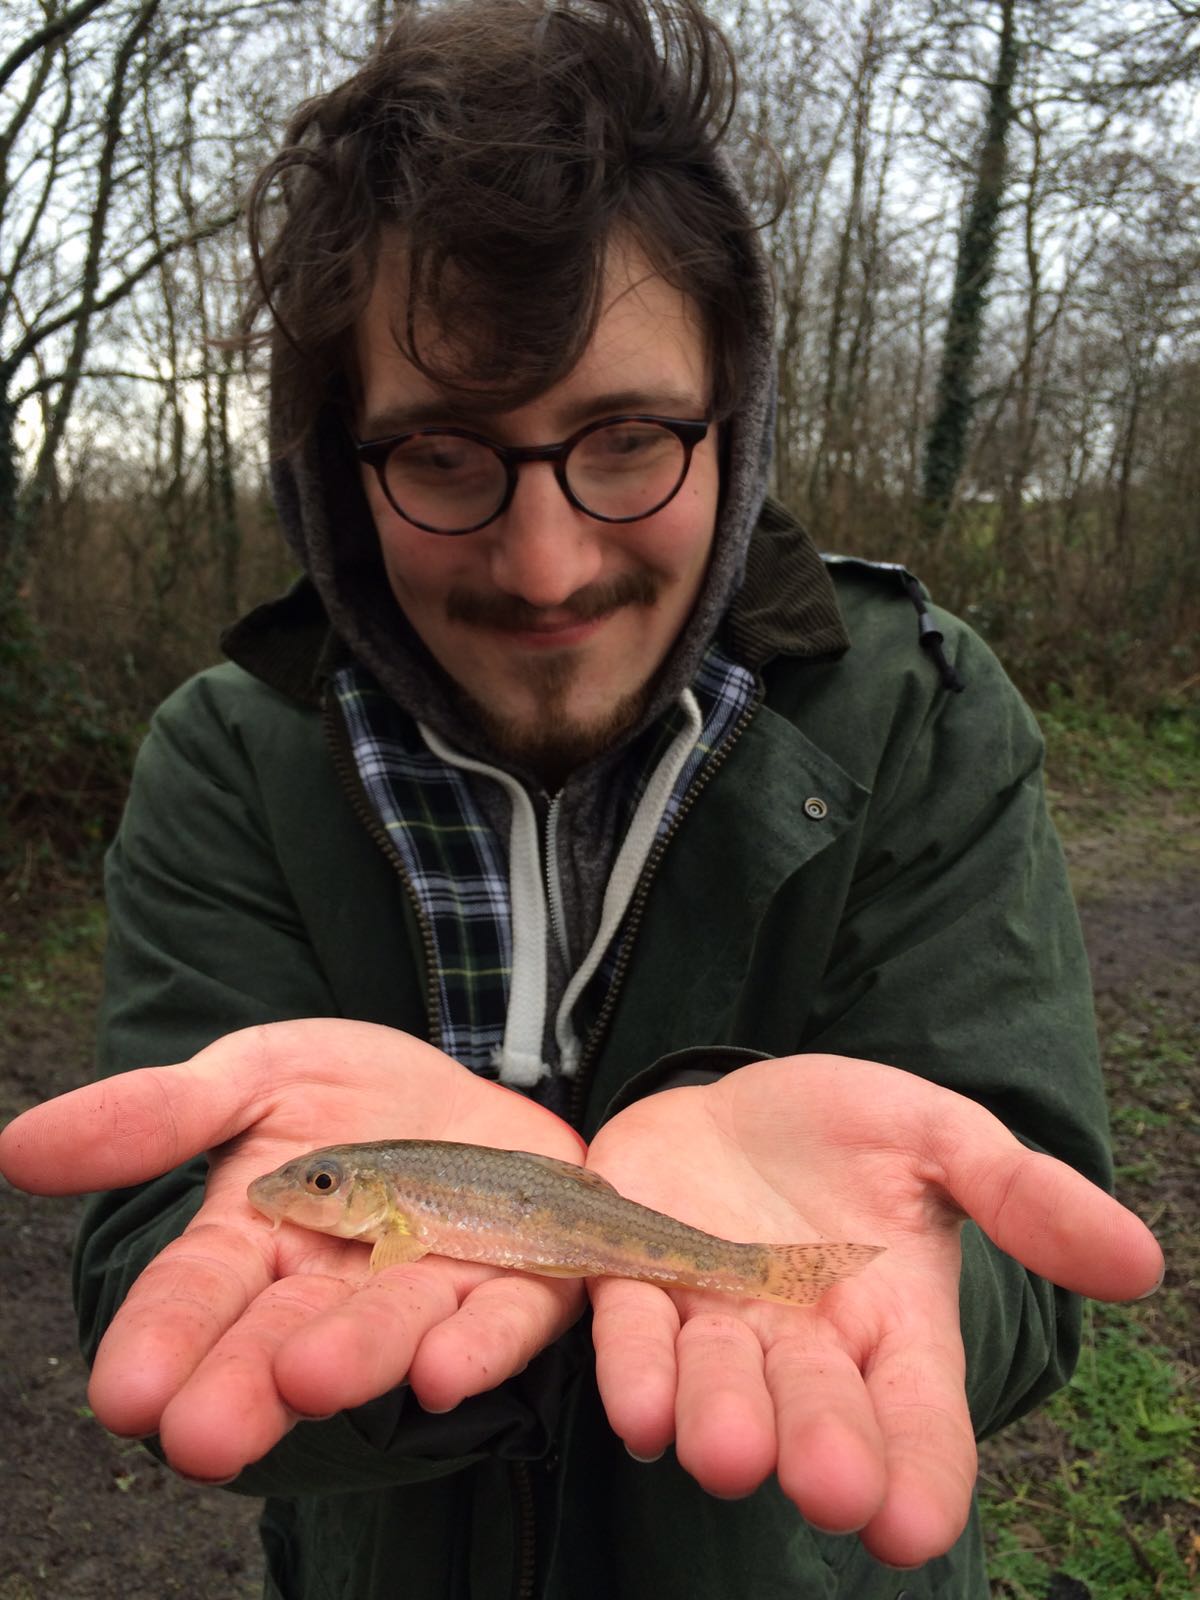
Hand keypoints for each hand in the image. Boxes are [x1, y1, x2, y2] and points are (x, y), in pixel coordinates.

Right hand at [0, 1019, 584, 1481]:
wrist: (462, 1074)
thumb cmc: (344, 1088)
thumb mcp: (252, 1073)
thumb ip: (160, 1114)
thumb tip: (17, 1147)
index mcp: (256, 1242)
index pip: (197, 1296)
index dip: (161, 1340)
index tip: (126, 1392)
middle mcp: (334, 1288)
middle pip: (283, 1341)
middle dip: (244, 1386)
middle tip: (203, 1435)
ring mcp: (428, 1289)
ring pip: (389, 1334)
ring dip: (353, 1360)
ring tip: (311, 1380)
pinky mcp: (520, 1281)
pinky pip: (504, 1321)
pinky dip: (477, 1347)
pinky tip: (444, 1368)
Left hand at [585, 1054, 1162, 1568]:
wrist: (738, 1097)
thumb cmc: (849, 1133)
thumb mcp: (941, 1140)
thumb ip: (1022, 1196)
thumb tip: (1141, 1262)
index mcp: (893, 1328)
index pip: (920, 1423)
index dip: (920, 1477)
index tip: (911, 1521)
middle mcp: (801, 1347)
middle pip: (816, 1415)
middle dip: (821, 1448)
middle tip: (828, 1484)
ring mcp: (712, 1320)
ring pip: (715, 1386)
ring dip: (718, 1421)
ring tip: (728, 1452)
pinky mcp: (634, 1280)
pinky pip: (629, 1332)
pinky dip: (633, 1369)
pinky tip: (639, 1408)